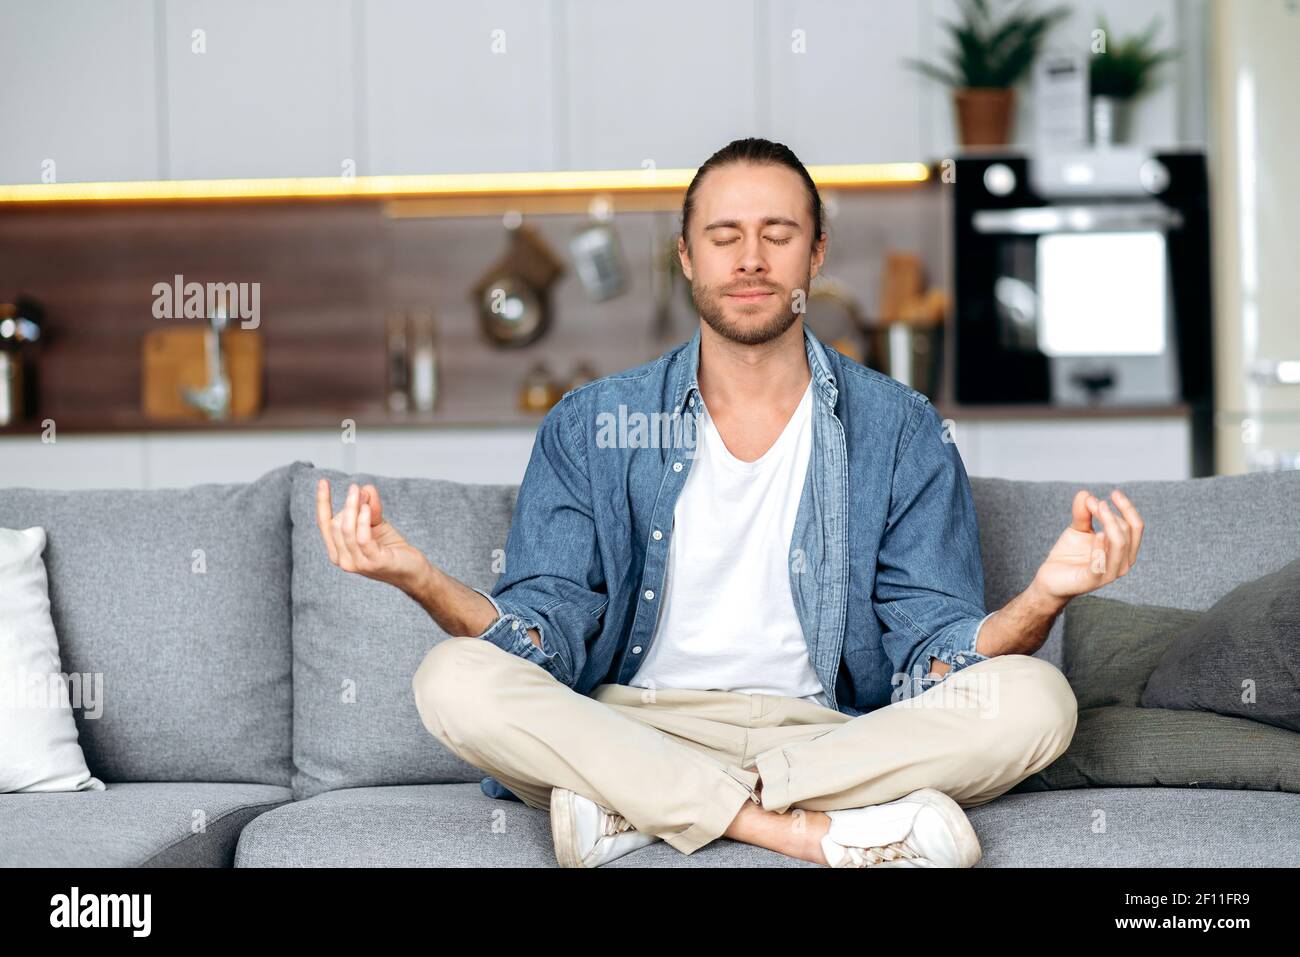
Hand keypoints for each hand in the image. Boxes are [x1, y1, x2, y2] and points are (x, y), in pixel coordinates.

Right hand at [316, 478, 430, 591]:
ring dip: (353, 506)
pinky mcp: (373, 562)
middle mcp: (342, 559)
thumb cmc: (391, 547)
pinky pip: (362, 538)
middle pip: (335, 525)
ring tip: (360, 492)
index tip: (323, 481)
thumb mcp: (376, 522)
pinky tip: (367, 508)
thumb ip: (369, 506)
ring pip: (346, 529)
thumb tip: (364, 489)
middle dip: (346, 503)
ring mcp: (357, 563)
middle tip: (358, 489)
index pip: (324, 524)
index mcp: (338, 550)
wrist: (412, 570)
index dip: (322, 502)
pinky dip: (363, 520)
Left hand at [1032, 488, 1143, 600]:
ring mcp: (1110, 573)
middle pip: (1128, 532)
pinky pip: (1102, 562)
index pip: (1136, 526)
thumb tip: (1085, 494)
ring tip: (1096, 508)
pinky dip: (1101, 546)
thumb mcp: (1077, 529)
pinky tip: (1096, 534)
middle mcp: (1122, 562)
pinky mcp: (1093, 580)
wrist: (1051, 578)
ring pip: (1120, 544)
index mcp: (1124, 549)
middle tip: (1092, 502)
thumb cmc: (1069, 554)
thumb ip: (1083, 512)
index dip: (1127, 508)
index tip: (1114, 493)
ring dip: (1109, 523)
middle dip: (1112, 513)